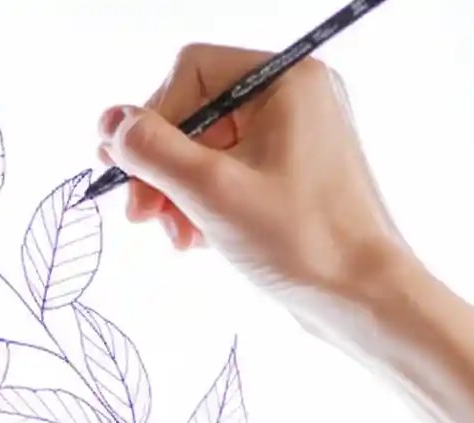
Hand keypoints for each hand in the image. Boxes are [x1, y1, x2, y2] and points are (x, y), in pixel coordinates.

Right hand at [97, 43, 412, 336]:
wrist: (364, 299)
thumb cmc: (303, 241)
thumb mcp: (211, 191)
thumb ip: (152, 150)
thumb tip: (110, 122)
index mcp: (286, 81)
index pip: (190, 73)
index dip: (154, 120)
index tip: (136, 173)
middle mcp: (292, 97)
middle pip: (193, 112)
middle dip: (161, 166)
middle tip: (141, 213)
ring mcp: (292, 135)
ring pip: (203, 147)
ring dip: (176, 192)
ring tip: (175, 235)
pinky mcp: (288, 172)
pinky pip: (225, 172)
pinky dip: (201, 203)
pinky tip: (196, 239)